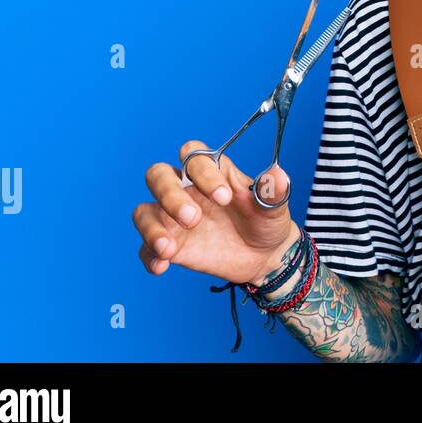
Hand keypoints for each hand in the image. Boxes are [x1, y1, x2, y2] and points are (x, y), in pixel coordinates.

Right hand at [133, 141, 298, 285]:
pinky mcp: (170, 245)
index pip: (193, 156)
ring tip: (169, 248)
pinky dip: (149, 255)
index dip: (203, 172)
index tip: (224, 197)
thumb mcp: (274, 208)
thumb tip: (277, 174)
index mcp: (212, 173)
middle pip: (158, 176)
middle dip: (170, 195)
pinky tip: (162, 266)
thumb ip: (272, 191)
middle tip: (194, 219)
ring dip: (151, 228)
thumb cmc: (266, 222)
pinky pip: (145, 247)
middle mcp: (187, 191)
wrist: (265, 257)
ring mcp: (174, 219)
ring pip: (143, 211)